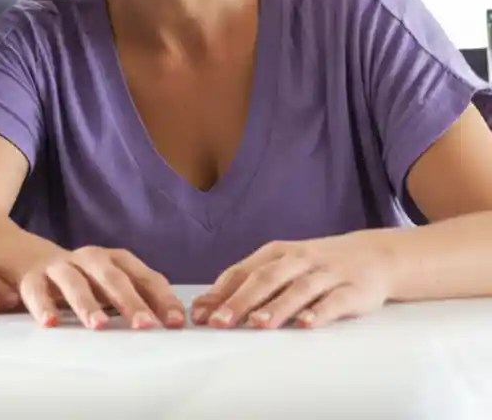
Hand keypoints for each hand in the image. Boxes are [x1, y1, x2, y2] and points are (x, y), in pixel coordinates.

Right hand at [18, 246, 185, 329]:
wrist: (29, 257)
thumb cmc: (84, 279)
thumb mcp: (112, 283)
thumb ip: (140, 298)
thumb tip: (175, 323)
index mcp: (115, 260)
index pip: (144, 277)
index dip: (161, 298)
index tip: (175, 323)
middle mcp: (90, 259)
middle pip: (112, 277)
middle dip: (130, 301)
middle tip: (144, 326)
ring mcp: (60, 267)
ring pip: (74, 282)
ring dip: (87, 303)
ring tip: (98, 326)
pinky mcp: (33, 278)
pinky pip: (37, 291)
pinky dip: (44, 306)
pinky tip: (50, 323)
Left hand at [192, 233, 393, 329]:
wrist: (377, 255)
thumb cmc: (317, 266)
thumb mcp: (282, 267)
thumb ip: (248, 285)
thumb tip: (207, 309)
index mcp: (276, 253)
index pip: (242, 272)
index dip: (220, 293)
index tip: (200, 314)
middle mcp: (299, 259)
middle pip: (266, 279)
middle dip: (241, 301)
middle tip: (220, 322)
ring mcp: (327, 273)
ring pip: (299, 289)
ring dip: (277, 307)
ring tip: (258, 324)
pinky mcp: (354, 289)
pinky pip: (335, 301)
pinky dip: (320, 312)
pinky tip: (306, 324)